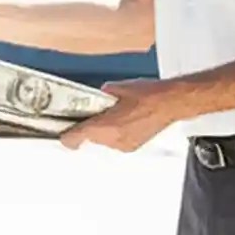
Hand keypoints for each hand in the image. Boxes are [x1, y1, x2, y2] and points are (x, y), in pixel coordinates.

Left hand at [58, 78, 179, 152]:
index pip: (75, 138)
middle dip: (90, 127)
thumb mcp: (116, 88)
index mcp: (105, 126)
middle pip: (90, 138)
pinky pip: (116, 141)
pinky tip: (126, 120)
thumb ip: (101, 95)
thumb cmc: (148, 94)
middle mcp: (113, 140)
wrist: (171, 103)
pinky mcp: (133, 146)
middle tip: (94, 113)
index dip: (66, 136)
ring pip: (103, 140)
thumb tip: (95, 96)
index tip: (62, 134)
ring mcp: (123, 145)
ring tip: (116, 114)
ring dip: (104, 130)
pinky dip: (116, 133)